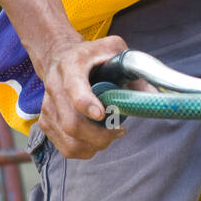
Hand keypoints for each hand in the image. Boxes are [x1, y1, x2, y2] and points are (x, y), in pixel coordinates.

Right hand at [34, 33, 130, 159]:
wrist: (58, 56)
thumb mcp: (114, 50)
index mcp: (70, 66)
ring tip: (109, 135)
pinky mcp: (45, 122)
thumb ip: (134, 70)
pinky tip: (96, 139)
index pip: (74, 88)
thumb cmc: (91, 55)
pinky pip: (66, 148)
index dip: (86, 103)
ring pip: (70, 141)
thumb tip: (154, 96)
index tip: (102, 114)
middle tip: (118, 131)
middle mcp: (54, 86)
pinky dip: (86, 150)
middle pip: (73, 123)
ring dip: (95, 145)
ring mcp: (47, 107)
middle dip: (100, 135)